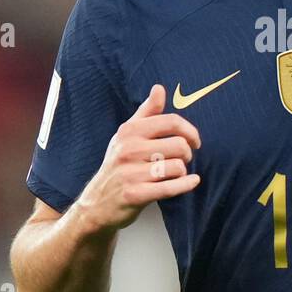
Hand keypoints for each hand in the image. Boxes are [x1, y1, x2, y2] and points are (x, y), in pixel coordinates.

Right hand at [73, 84, 201, 234]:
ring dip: (182, 172)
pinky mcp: (135, 194)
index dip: (190, 131)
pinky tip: (191, 182)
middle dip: (187, 154)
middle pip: (179, 145)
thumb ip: (147, 112)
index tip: (195, 141)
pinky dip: (186, 184)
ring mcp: (130, 172)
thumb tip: (159, 88)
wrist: (96, 203)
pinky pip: (170, 187)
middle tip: (182, 160)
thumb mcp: (127, 135)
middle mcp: (128, 149)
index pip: (171, 122)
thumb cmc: (118, 165)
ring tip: (176, 174)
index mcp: (129, 131)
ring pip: (176, 167)